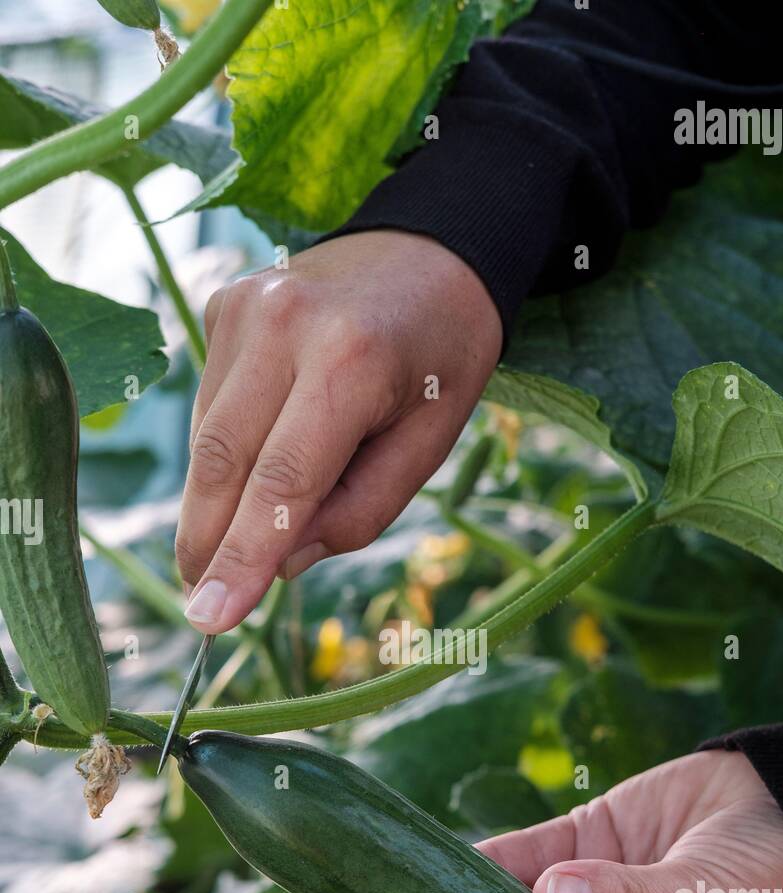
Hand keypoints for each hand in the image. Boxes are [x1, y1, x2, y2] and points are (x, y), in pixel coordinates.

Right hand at [176, 230, 502, 631]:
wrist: (432, 250)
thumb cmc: (441, 360)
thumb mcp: (428, 447)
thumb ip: (360, 514)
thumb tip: (282, 565)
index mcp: (350, 361)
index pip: (280, 483)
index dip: (242, 558)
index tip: (210, 618)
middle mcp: (284, 325)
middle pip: (223, 463)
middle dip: (208, 544)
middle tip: (205, 601)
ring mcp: (244, 307)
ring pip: (207, 439)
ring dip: (218, 500)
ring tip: (253, 521)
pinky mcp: (223, 304)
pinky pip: (211, 404)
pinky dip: (226, 453)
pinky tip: (261, 455)